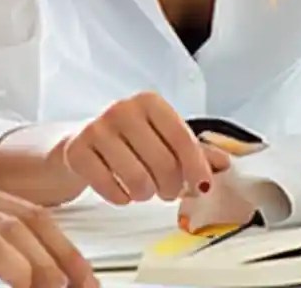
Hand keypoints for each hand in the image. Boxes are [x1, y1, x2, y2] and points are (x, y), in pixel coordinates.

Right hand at [59, 92, 229, 204]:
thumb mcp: (161, 138)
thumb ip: (193, 151)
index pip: (182, 138)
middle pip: (164, 163)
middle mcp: (122, 109)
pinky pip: (111, 189)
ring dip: (146, 195)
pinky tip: (121, 190)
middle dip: (171, 187)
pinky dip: (122, 198)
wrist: (78, 142)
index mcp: (149, 102)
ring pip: (138, 180)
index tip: (203, 187)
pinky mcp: (76, 151)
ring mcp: (97, 129)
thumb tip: (224, 163)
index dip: (196, 167)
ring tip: (144, 190)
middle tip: (168, 191)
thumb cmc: (126, 140)